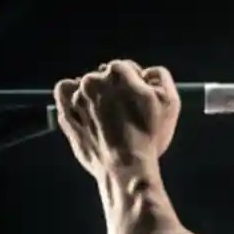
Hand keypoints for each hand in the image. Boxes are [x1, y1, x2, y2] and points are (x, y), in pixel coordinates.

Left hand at [54, 60, 180, 176]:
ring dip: (95, 95)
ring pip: (85, 84)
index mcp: (118, 73)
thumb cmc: (149, 135)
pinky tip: (83, 105)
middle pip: (104, 76)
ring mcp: (77, 97)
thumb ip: (160, 77)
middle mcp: (94, 80)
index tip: (138, 98)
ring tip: (107, 116)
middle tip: (124, 111)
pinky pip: (64, 92)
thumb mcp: (170, 102)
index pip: (124, 67)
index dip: (134, 82)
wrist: (126, 166)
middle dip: (114, 89)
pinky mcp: (66, 113)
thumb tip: (147, 71)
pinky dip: (71, 94)